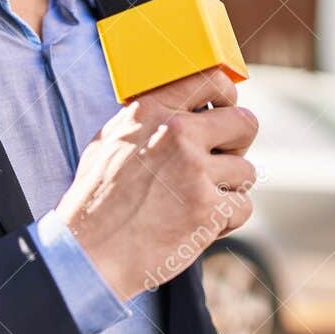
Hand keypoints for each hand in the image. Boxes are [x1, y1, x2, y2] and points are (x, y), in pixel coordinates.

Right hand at [54, 68, 258, 301]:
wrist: (88, 252)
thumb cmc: (95, 199)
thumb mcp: (110, 140)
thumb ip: (149, 119)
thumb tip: (187, 107)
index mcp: (152, 110)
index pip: (213, 81)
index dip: (228, 97)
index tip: (225, 112)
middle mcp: (177, 134)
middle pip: (245, 122)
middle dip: (239, 144)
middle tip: (220, 162)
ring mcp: (194, 171)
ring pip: (246, 171)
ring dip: (228, 190)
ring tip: (196, 203)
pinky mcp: (207, 209)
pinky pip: (242, 206)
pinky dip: (225, 221)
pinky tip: (197, 227)